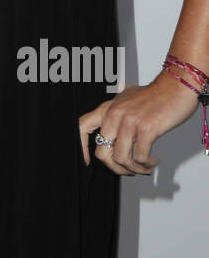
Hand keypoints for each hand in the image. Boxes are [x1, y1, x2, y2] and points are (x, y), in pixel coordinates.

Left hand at [79, 73, 199, 174]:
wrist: (175, 87)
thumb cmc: (154, 94)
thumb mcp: (126, 99)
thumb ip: (116, 114)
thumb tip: (111, 133)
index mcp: (107, 109)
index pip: (82, 127)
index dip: (81, 147)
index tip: (88, 160)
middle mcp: (115, 115)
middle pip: (102, 153)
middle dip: (115, 168)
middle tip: (127, 170)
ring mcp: (129, 122)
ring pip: (121, 159)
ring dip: (134, 169)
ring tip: (143, 167)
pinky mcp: (146, 129)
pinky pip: (140, 157)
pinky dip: (146, 164)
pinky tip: (152, 160)